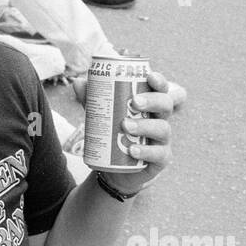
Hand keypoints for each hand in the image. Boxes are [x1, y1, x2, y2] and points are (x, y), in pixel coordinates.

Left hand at [98, 70, 172, 195]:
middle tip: (134, 102)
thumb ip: (92, 99)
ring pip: (163, 128)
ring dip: (145, 126)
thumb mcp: (101, 115)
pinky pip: (159, 154)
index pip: (161, 89)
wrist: (115, 169)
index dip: (160, 81)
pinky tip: (132, 150)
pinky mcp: (160, 159)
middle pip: (166, 104)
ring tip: (125, 126)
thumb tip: (79, 82)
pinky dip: (146, 151)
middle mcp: (160, 119)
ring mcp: (162, 140)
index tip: (150, 76)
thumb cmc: (112, 134)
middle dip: (152, 101)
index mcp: (150, 104)